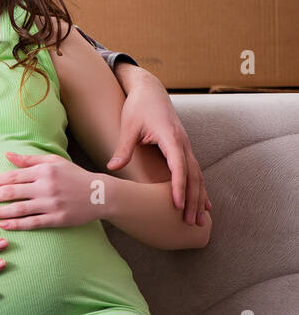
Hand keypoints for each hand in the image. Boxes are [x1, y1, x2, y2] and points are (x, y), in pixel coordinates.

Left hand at [0, 151, 101, 229]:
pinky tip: (2, 226)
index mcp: (43, 171)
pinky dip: (16, 224)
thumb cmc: (75, 176)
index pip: (11, 176)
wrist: (101, 194)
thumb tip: (7, 155)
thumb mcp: (53, 162)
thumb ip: (29, 161)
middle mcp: (45, 186)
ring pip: (18, 209)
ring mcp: (51, 203)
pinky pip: (32, 222)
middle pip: (9, 192)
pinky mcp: (58, 219)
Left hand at [109, 65, 208, 225]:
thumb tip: (110, 167)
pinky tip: (203, 204)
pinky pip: (194, 171)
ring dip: (199, 197)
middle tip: (192, 223)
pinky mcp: (184, 148)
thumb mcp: (128, 126)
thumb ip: (123, 148)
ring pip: (197, 175)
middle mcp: (184, 143)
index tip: (178, 205)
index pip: (178, 166)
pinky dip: (199, 188)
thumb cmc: (138, 107)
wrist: (150, 91)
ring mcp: (186, 146)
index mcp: (171, 138)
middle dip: (194, 200)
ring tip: (200, 220)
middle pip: (193, 176)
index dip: (179, 187)